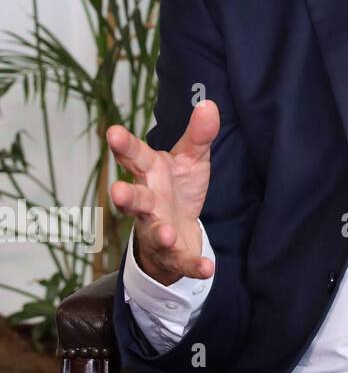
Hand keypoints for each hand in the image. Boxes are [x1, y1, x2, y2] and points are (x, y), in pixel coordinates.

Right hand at [107, 100, 217, 286]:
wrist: (177, 230)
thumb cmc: (178, 187)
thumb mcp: (191, 158)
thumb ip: (199, 134)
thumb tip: (209, 103)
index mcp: (151, 173)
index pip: (136, 157)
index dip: (124, 146)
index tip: (113, 132)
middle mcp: (149, 202)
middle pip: (135, 199)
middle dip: (126, 197)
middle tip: (117, 192)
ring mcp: (157, 229)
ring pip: (154, 232)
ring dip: (160, 233)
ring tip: (168, 233)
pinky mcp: (174, 254)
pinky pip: (182, 261)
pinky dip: (193, 266)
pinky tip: (207, 269)